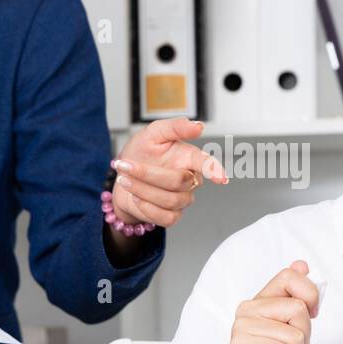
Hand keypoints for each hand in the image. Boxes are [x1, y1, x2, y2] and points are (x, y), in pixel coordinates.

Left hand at [111, 117, 228, 228]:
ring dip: (142, 190)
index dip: (214, 170)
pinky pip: (165, 217)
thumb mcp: (152, 133)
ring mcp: (182, 199)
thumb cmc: (141, 152)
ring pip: (170, 200)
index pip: (205, 163)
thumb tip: (198, 126)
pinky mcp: (172, 216)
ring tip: (125, 180)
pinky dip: (146, 208)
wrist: (122, 176)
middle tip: (125, 165)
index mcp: (188, 157)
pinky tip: (136, 198)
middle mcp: (189, 179)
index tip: (221, 178)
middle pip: (178, 181)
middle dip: (147, 174)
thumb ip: (175, 127)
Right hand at [224, 260, 320, 343]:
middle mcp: (247, 309)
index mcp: (260, 301)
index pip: (289, 276)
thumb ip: (298, 300)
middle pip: (297, 308)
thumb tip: (302, 264)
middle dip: (303, 335)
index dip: (310, 294)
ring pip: (293, 334)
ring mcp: (241, 328)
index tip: (311, 314)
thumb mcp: (296, 330)